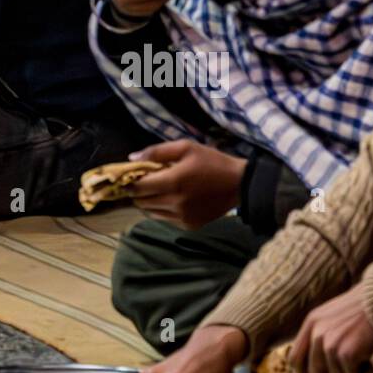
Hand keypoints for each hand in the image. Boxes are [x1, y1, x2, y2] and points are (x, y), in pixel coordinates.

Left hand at [126, 140, 245, 228]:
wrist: (240, 184)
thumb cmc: (213, 162)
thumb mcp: (187, 147)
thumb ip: (157, 151)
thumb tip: (132, 158)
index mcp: (173, 181)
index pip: (138, 187)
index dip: (132, 182)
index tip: (135, 177)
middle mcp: (175, 202)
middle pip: (141, 202)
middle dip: (140, 192)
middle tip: (150, 183)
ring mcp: (182, 216)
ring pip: (151, 212)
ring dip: (151, 202)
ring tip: (163, 191)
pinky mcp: (189, 225)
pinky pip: (166, 219)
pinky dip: (165, 210)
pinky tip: (176, 200)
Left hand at [289, 285, 372, 372]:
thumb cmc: (365, 309)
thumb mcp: (334, 314)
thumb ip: (321, 334)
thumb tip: (315, 364)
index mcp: (312, 323)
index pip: (295, 359)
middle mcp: (317, 334)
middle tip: (345, 372)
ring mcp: (331, 344)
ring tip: (362, 360)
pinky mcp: (347, 353)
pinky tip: (369, 359)